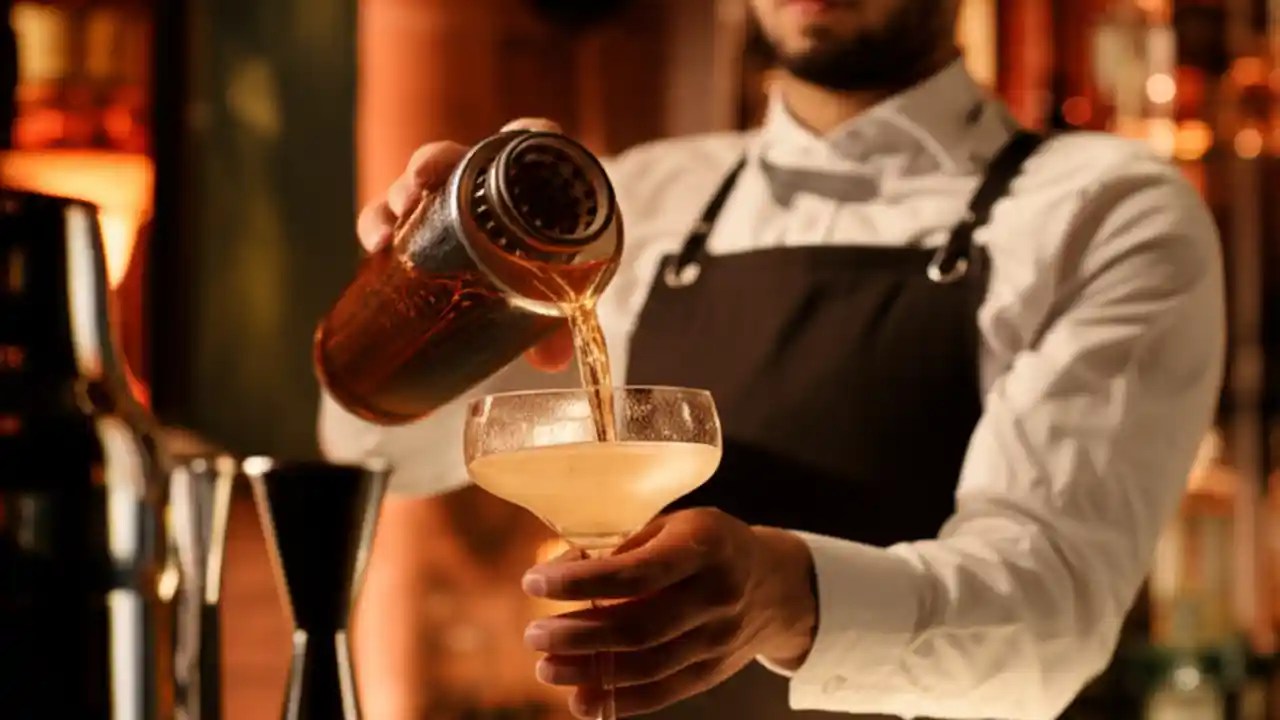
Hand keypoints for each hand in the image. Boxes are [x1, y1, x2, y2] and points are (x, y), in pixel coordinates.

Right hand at [354, 117, 574, 371]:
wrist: (533, 279)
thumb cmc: (556, 272)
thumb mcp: (561, 294)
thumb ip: (560, 323)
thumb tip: (551, 361)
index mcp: (535, 179)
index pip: (533, 138)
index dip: (522, 134)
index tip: (512, 137)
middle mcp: (488, 180)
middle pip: (461, 156)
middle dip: (436, 162)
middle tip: (422, 182)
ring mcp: (451, 199)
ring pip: (420, 183)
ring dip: (400, 194)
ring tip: (390, 221)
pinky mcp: (422, 223)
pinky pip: (394, 215)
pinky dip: (380, 224)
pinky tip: (374, 243)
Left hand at [521, 509, 817, 717]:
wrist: (777, 585)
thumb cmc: (710, 544)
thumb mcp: (676, 524)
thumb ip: (626, 546)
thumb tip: (558, 571)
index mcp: (705, 545)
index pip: (637, 573)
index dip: (581, 582)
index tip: (534, 582)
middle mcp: (716, 594)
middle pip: (640, 626)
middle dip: (578, 634)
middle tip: (534, 634)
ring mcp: (719, 638)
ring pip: (648, 665)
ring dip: (590, 671)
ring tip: (546, 666)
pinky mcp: (715, 671)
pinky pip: (664, 693)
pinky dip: (618, 700)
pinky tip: (580, 700)